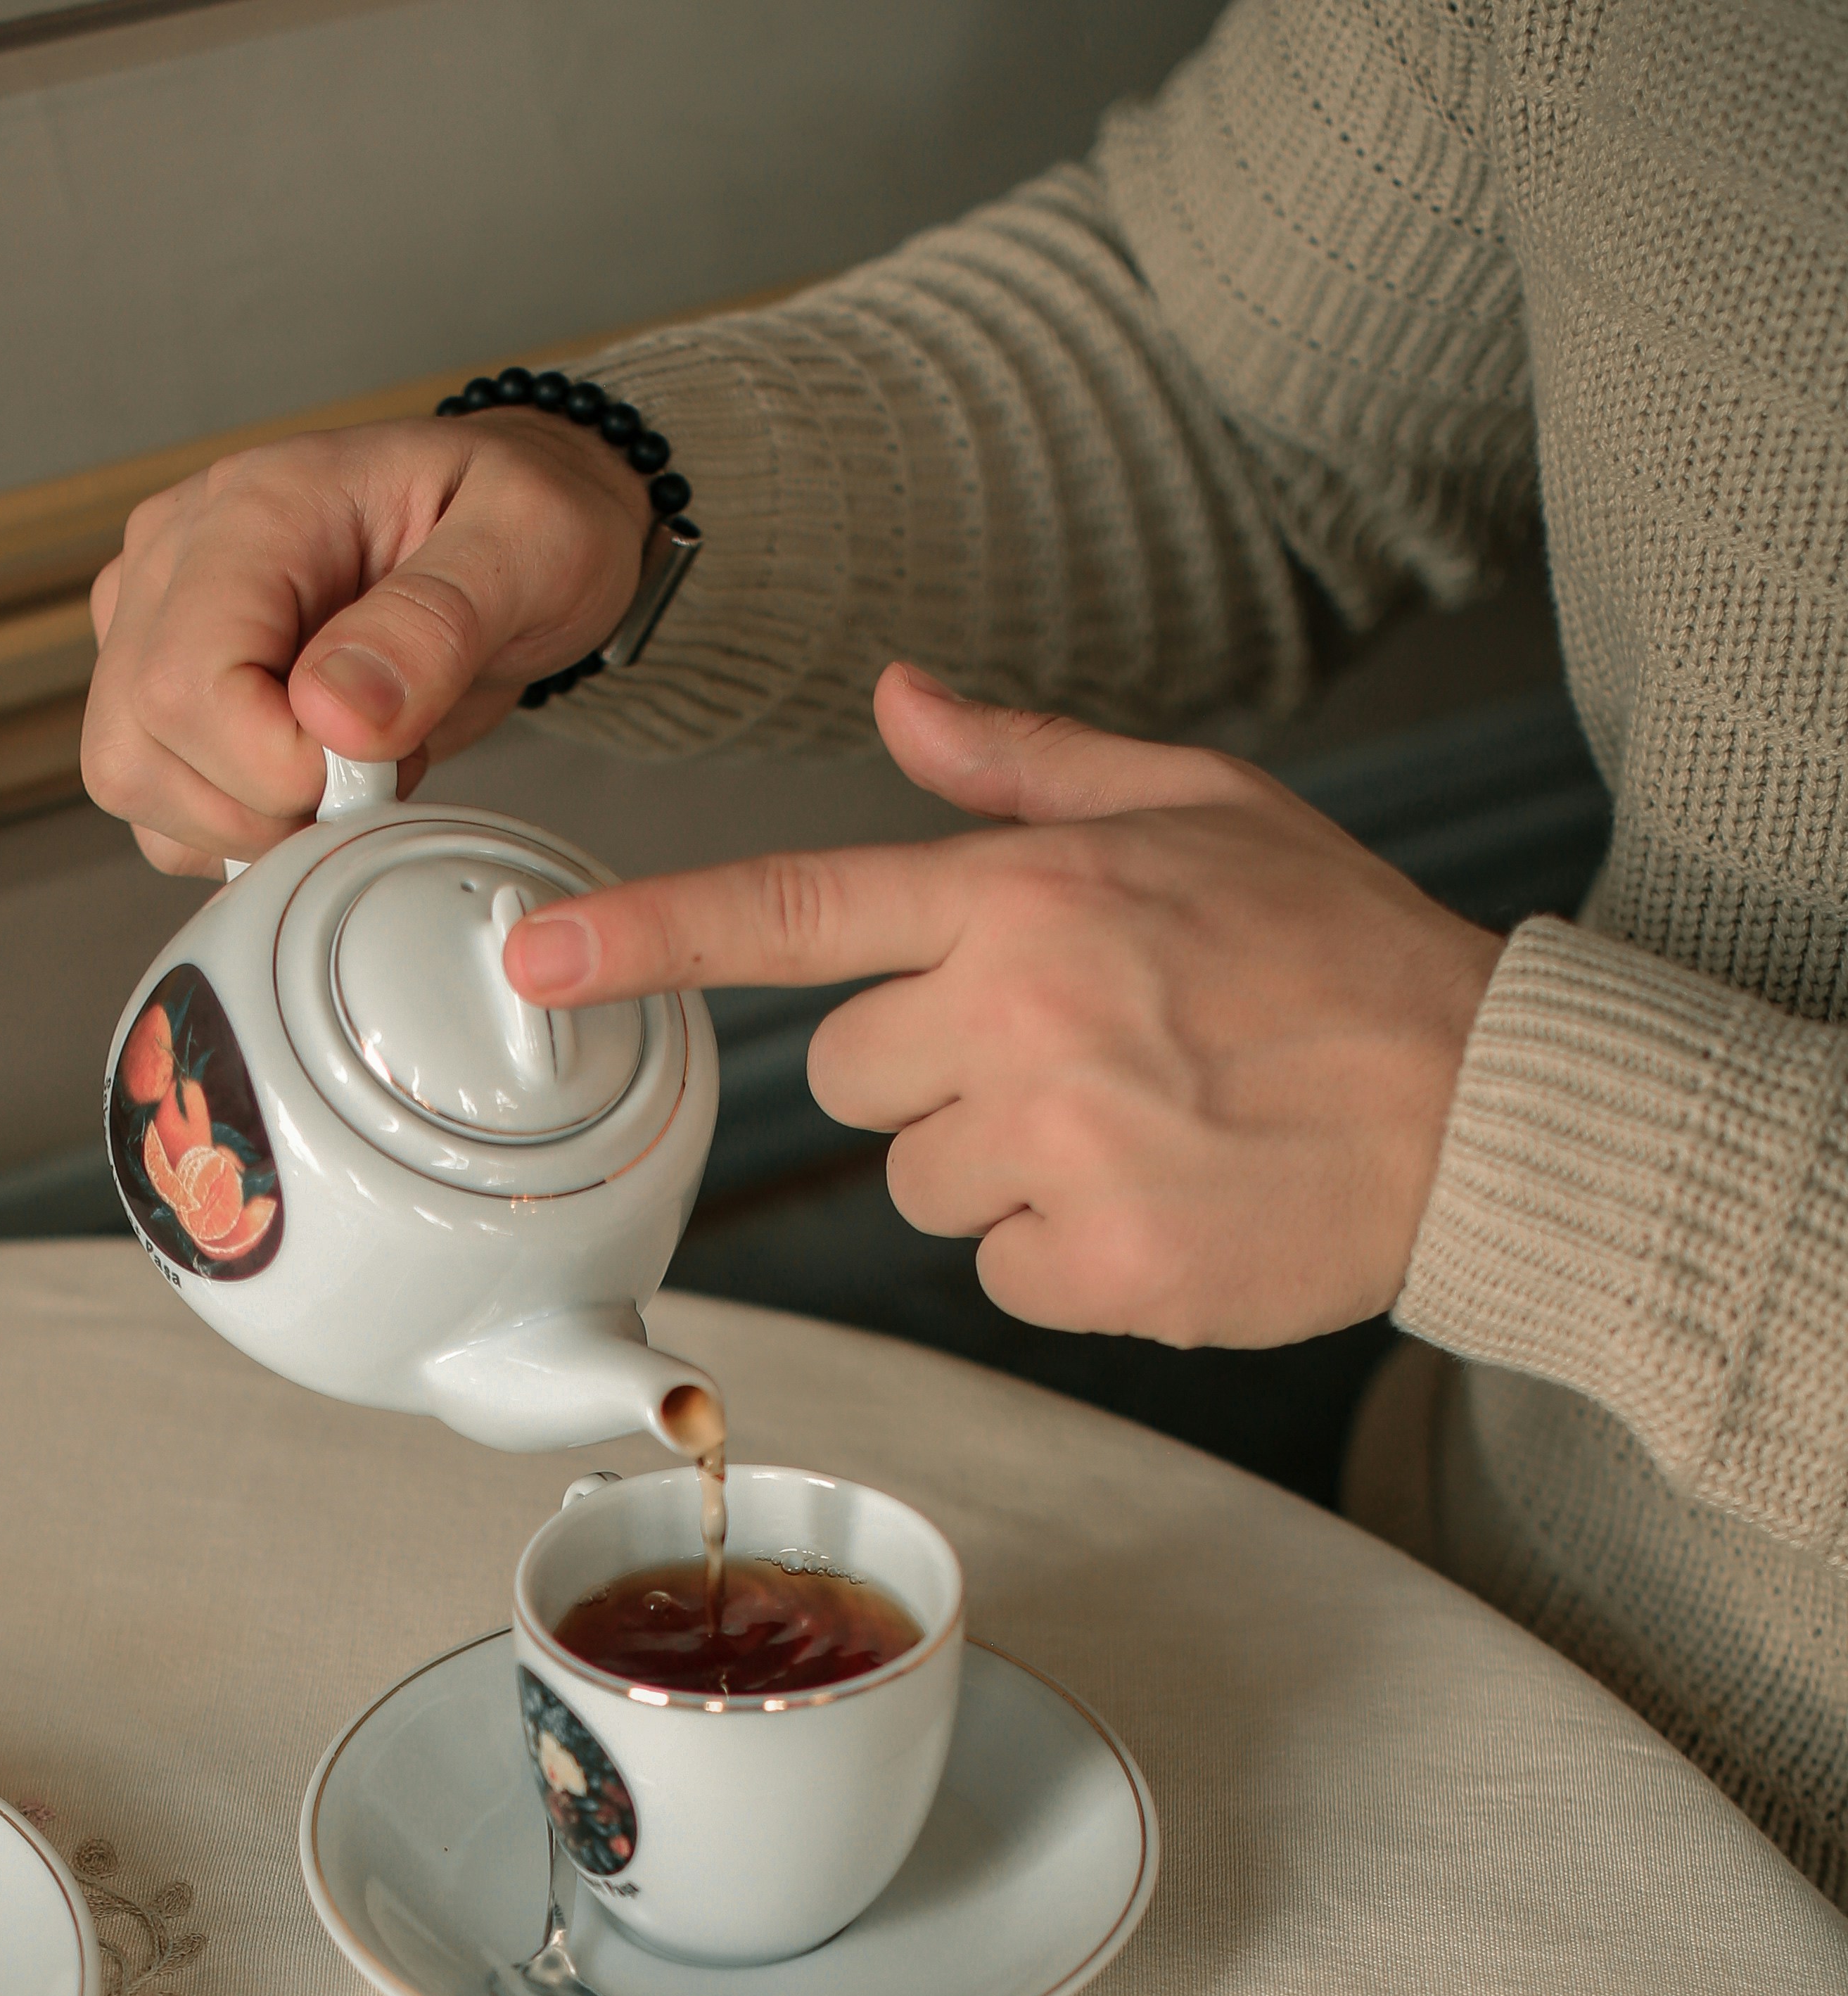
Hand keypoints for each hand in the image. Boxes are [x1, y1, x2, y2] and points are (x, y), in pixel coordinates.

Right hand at [81, 414, 650, 877]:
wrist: (514, 536)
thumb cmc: (524, 524)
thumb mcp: (531, 547)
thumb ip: (434, 625)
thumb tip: (335, 715)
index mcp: (259, 506)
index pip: (185, 679)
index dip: (272, 764)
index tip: (373, 761)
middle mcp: (179, 554)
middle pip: (138, 744)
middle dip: (264, 806)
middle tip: (374, 768)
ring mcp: (157, 617)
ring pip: (133, 781)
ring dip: (248, 824)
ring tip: (349, 763)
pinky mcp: (168, 682)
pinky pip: (161, 804)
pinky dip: (239, 828)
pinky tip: (314, 776)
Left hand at [502, 663, 1503, 1345]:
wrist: (1478, 1106)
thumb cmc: (1340, 953)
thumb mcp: (1199, 805)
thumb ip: (1026, 766)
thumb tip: (900, 700)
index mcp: (1027, 893)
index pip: (795, 909)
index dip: (651, 937)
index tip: (537, 961)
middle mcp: (1020, 1015)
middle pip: (855, 1079)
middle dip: (935, 1079)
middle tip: (1077, 1059)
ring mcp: (1057, 1148)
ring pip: (922, 1186)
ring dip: (1005, 1174)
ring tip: (1139, 1127)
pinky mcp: (1099, 1263)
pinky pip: (1006, 1274)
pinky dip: (1072, 1258)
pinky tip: (1166, 1200)